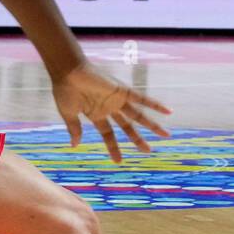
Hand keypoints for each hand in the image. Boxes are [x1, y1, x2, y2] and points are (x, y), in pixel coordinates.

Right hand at [51, 62, 171, 163]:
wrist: (68, 72)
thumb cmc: (65, 90)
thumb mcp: (69, 114)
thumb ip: (74, 129)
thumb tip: (74, 146)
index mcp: (97, 115)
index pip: (109, 135)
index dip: (113, 148)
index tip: (118, 162)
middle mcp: (110, 108)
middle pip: (128, 127)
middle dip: (137, 139)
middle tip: (148, 151)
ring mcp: (117, 100)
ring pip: (138, 115)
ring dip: (152, 125)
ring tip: (165, 135)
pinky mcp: (122, 91)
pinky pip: (142, 98)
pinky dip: (155, 104)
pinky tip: (168, 112)